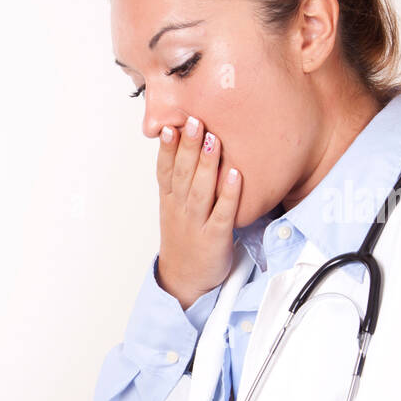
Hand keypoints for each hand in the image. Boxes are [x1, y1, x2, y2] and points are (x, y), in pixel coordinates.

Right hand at [155, 115, 242, 309]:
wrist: (186, 280)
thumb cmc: (185, 239)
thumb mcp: (174, 208)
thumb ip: (179, 179)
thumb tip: (186, 145)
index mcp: (170, 201)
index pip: (165, 171)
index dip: (166, 149)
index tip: (168, 126)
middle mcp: (181, 210)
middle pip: (183, 175)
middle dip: (188, 147)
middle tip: (194, 120)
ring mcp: (197, 224)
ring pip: (201, 191)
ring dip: (207, 164)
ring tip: (213, 139)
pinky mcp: (215, 238)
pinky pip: (223, 214)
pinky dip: (229, 195)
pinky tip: (235, 175)